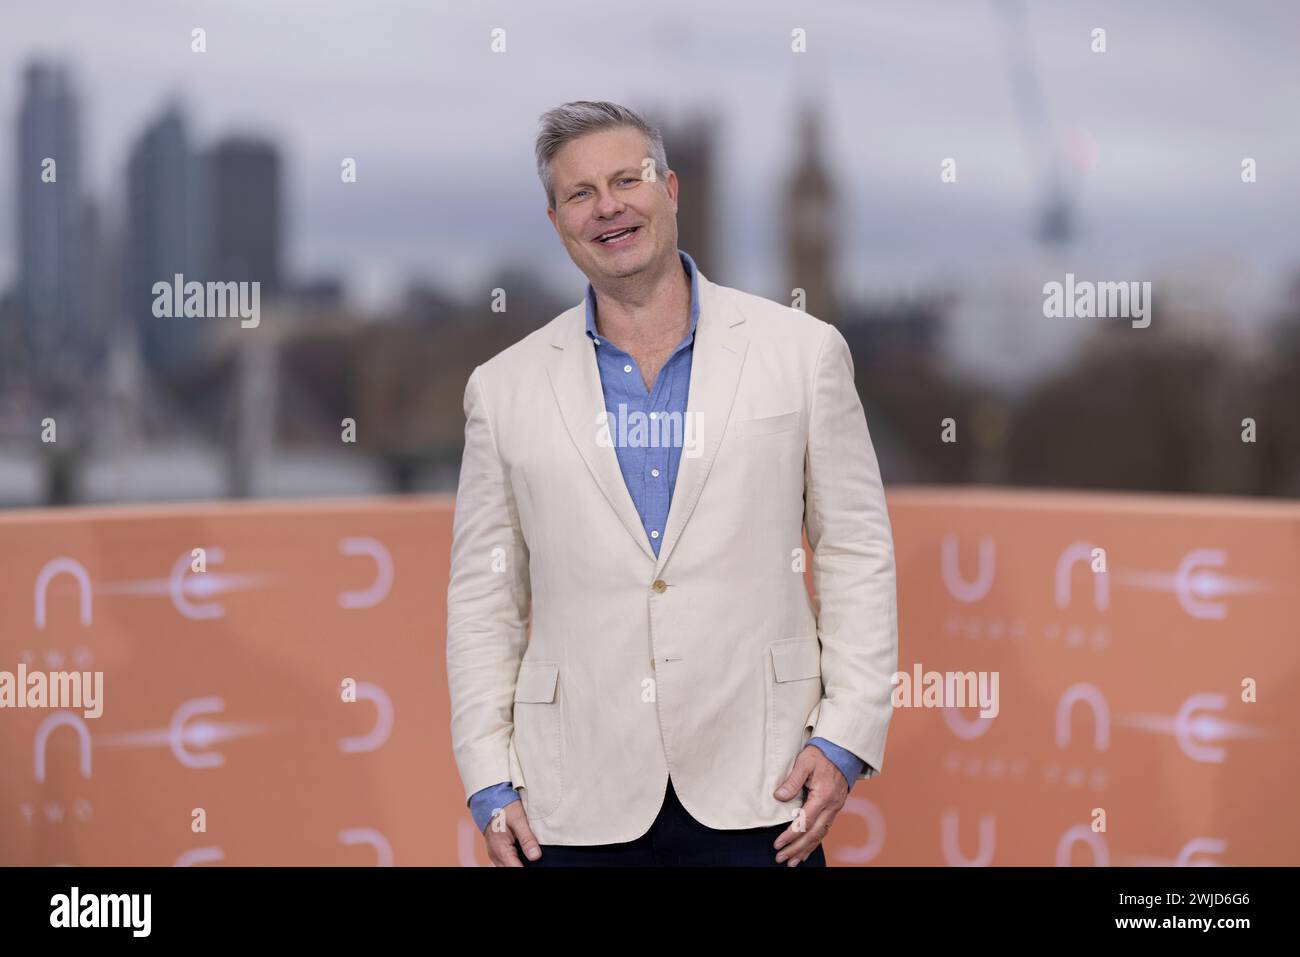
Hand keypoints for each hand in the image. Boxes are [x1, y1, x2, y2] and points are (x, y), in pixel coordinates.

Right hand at [482, 800, 542, 866]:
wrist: (489, 799)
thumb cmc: (504, 807)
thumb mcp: (518, 820)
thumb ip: (527, 839)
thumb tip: (536, 856)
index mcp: (501, 850)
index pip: (517, 870)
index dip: (530, 868)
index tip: (540, 863)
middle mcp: (496, 855)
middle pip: (513, 869)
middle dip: (526, 866)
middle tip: (538, 858)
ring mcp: (495, 854)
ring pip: (510, 866)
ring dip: (521, 863)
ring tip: (532, 853)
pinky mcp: (497, 850)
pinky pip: (507, 860)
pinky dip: (516, 859)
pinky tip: (525, 852)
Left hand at [772, 744, 848, 865]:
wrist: (842, 751)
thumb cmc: (821, 754)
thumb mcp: (804, 762)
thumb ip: (792, 780)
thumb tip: (779, 797)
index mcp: (823, 796)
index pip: (805, 821)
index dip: (791, 835)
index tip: (777, 844)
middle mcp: (832, 806)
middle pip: (813, 834)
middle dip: (796, 849)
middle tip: (781, 859)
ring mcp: (835, 808)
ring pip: (820, 835)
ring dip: (806, 850)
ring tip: (792, 862)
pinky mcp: (835, 808)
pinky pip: (825, 829)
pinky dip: (815, 842)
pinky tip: (806, 850)